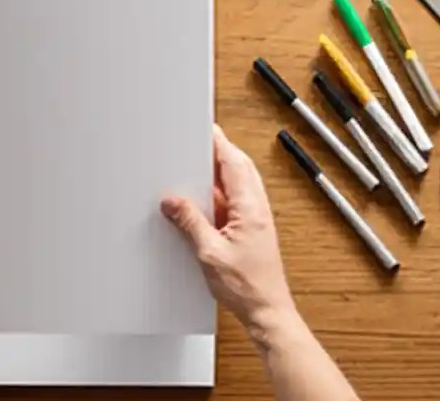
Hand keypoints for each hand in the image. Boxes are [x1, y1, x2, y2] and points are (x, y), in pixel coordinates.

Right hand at [161, 125, 294, 332]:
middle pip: (237, 167)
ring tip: (192, 172)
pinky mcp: (250, 229)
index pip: (234, 161)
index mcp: (251, 207)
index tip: (204, 128)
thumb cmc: (248, 287)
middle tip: (195, 144)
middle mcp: (257, 208)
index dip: (218, 141)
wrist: (266, 311)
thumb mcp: (208, 252)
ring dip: (217, 174)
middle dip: (217, 152)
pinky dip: (217, 194)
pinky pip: (232, 202)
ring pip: (235, 184)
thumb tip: (173, 201)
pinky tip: (201, 201)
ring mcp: (255, 218)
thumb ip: (189, 222)